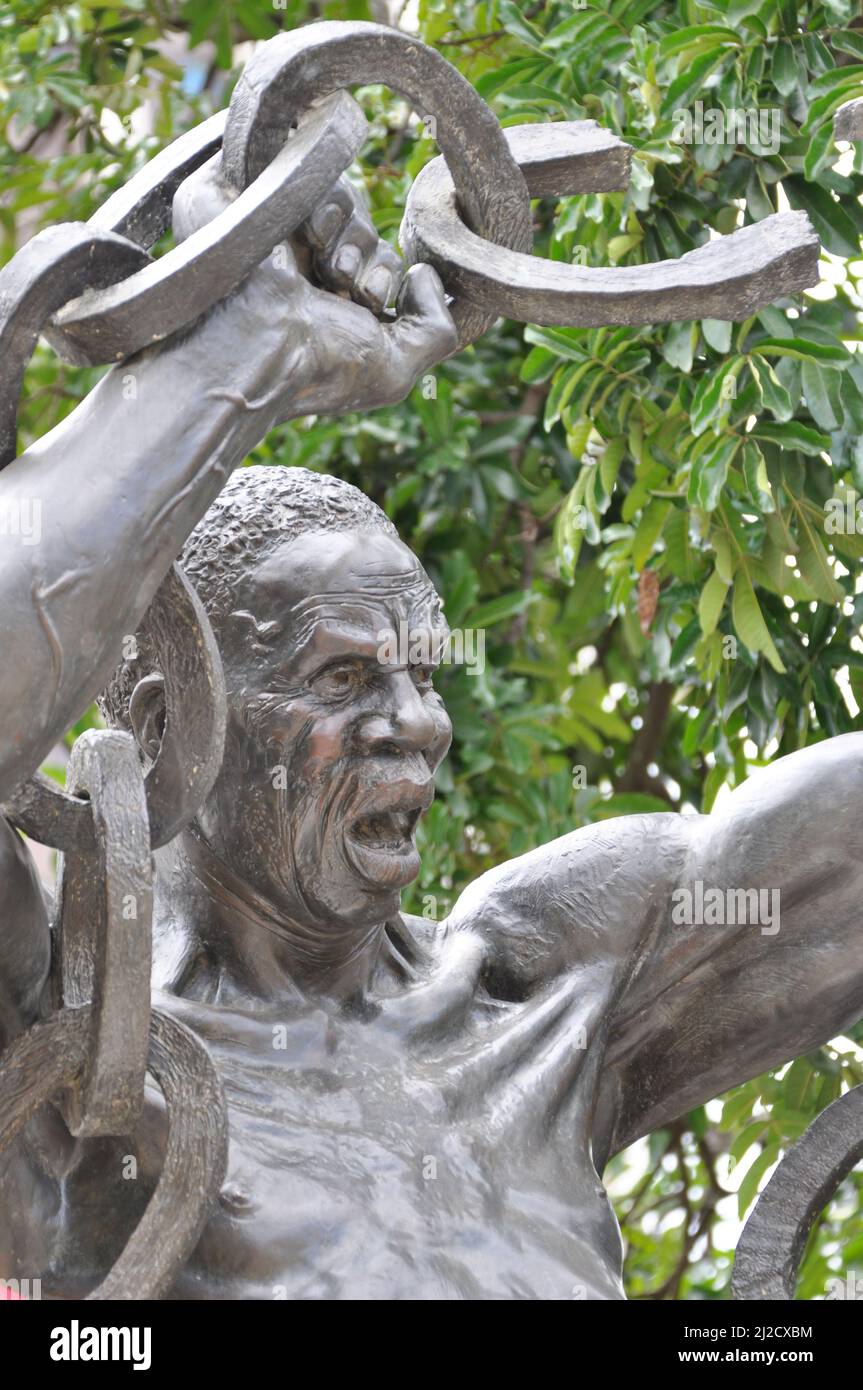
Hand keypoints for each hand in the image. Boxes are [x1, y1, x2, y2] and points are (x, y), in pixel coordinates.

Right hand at [172, 161, 456, 420]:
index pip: (380, 263)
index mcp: (329, 305)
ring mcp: (281, 231)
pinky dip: (328, 207)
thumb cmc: (323, 365)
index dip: (384, 278)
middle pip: (368, 232)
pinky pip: (321, 174)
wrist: (260, 345)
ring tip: (325, 272)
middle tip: (343, 291)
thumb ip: (437, 329)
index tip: (366, 307)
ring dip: (349, 239)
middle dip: (368, 261)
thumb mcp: (397, 369)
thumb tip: (427, 274)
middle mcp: (304, 268)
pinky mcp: (265, 196)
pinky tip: (307, 242)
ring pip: (348, 203)